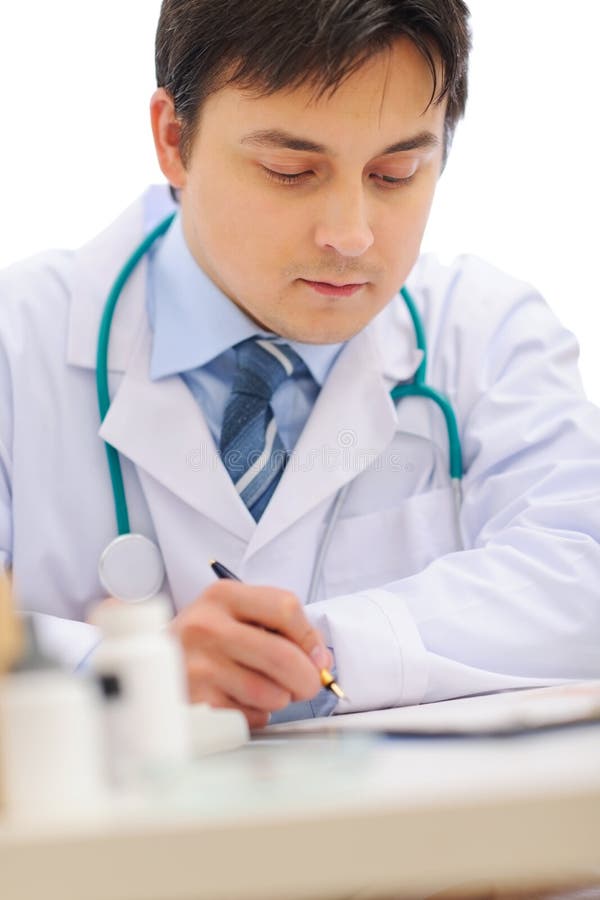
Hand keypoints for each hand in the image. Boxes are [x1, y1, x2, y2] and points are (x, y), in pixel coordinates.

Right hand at [171, 581, 331, 728]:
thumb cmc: (207, 641)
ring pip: (271, 692)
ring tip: (264, 689)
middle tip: (308, 685)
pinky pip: (251, 716)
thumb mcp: (236, 615)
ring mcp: (198, 666)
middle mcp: (206, 627)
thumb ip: (281, 629)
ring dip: (280, 698)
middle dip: (307, 678)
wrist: (150, 664)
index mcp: (222, 596)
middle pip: (283, 656)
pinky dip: (257, 714)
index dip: (310, 636)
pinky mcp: (195, 703)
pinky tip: (239, 700)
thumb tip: (321, 662)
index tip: (316, 655)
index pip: (286, 607)